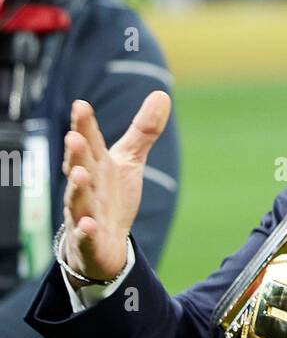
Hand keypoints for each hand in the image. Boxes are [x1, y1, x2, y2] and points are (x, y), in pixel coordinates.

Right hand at [61, 91, 171, 280]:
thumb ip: (143, 131)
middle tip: (73, 137)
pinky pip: (85, 236)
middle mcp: (86, 187)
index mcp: (96, 165)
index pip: (89, 142)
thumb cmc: (110, 197)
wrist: (101, 244)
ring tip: (80, 175)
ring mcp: (84, 214)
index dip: (84, 125)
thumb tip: (162, 93)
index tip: (81, 105)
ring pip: (77, 201)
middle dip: (76, 154)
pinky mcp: (88, 241)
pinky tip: (89, 226)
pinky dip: (86, 231)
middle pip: (79, 167)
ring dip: (77, 188)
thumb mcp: (129, 162)